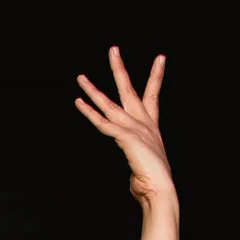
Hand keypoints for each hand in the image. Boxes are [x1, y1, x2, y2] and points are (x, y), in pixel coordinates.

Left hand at [75, 47, 172, 206]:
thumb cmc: (153, 184)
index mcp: (151, 127)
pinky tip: (79, 102)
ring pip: (108, 103)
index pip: (153, 95)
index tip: (160, 57)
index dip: (156, 76)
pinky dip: (90, 112)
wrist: (160, 190)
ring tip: (80, 77)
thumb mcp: (145, 168)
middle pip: (128, 89)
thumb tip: (135, 179)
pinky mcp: (125, 136)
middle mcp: (142, 123)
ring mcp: (133, 128)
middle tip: (113, 49)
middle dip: (119, 68)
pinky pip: (102, 122)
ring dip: (92, 90)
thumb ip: (137, 165)